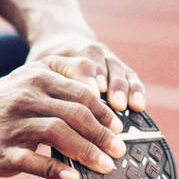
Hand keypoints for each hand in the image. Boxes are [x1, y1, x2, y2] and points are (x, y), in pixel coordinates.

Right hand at [0, 59, 126, 178]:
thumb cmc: (10, 96)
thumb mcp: (34, 72)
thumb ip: (68, 71)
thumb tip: (103, 89)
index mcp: (38, 78)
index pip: (81, 94)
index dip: (105, 112)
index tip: (120, 128)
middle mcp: (25, 99)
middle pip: (74, 114)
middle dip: (101, 134)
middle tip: (120, 149)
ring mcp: (13, 127)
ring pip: (57, 135)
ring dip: (86, 151)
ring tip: (106, 165)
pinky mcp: (4, 153)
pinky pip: (34, 162)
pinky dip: (57, 171)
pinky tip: (75, 178)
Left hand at [26, 33, 146, 112]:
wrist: (59, 44)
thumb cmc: (46, 72)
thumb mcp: (38, 77)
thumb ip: (44, 95)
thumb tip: (47, 133)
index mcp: (69, 54)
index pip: (81, 64)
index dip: (88, 79)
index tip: (93, 93)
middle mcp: (92, 54)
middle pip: (104, 68)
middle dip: (111, 87)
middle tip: (115, 105)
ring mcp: (108, 59)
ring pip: (119, 70)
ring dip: (124, 89)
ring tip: (127, 106)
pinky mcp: (120, 68)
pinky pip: (131, 77)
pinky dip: (136, 90)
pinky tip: (139, 106)